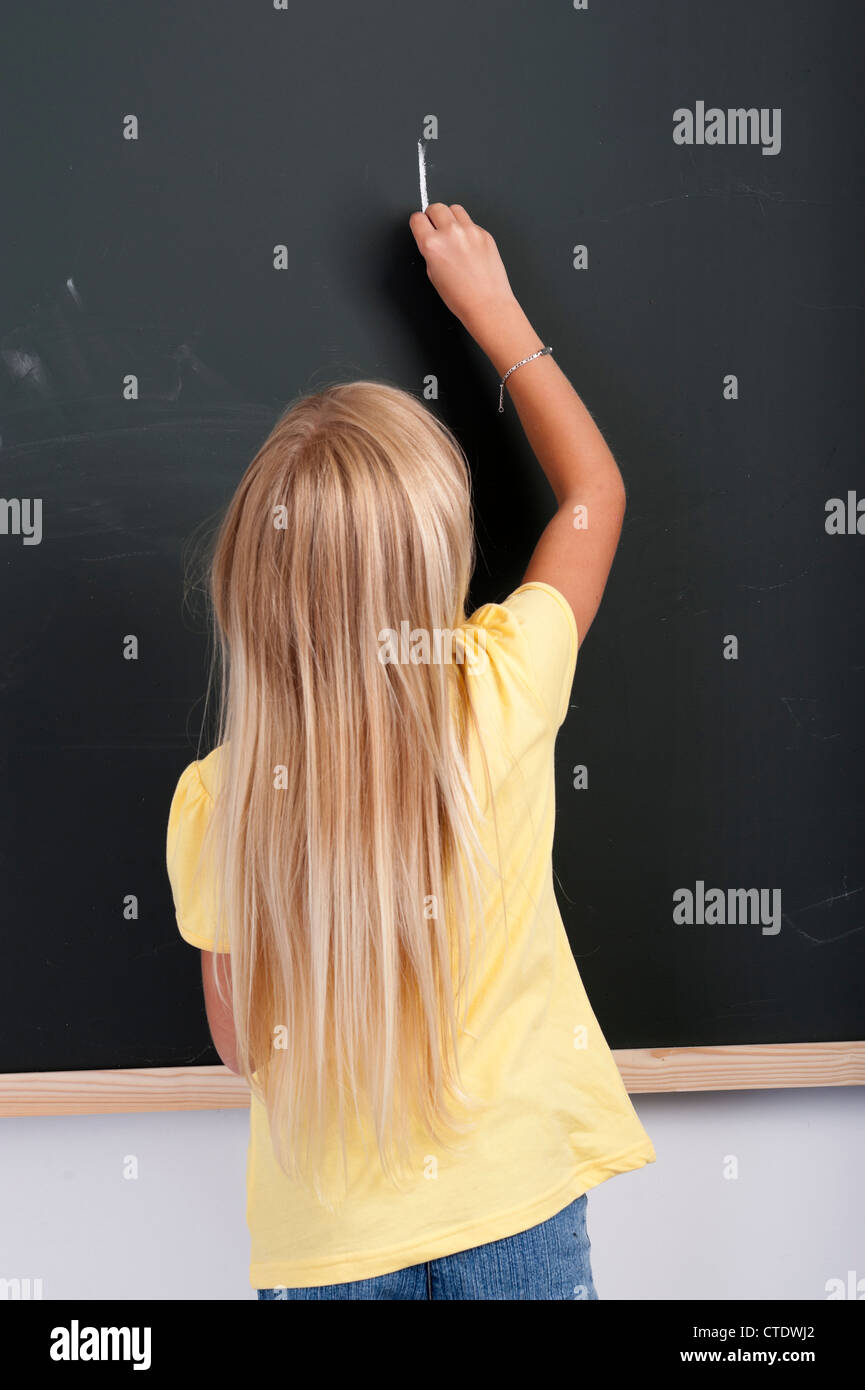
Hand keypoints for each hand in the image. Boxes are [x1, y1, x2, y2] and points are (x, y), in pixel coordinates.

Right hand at [409, 203, 517, 338]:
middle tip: (436, 230)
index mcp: (432, 244)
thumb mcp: (433, 275)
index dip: (419, 224)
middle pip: (435, 207)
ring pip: (454, 208)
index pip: (417, 218)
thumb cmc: (460, 297)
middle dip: (433, 217)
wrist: (487, 304)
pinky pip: (471, 222)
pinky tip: (469, 247)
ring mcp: (470, 230)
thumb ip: (430, 251)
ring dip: (450, 217)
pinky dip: (467, 229)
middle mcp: (450, 233)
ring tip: (453, 235)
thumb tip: (431, 238)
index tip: (422, 228)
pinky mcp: (484, 233)